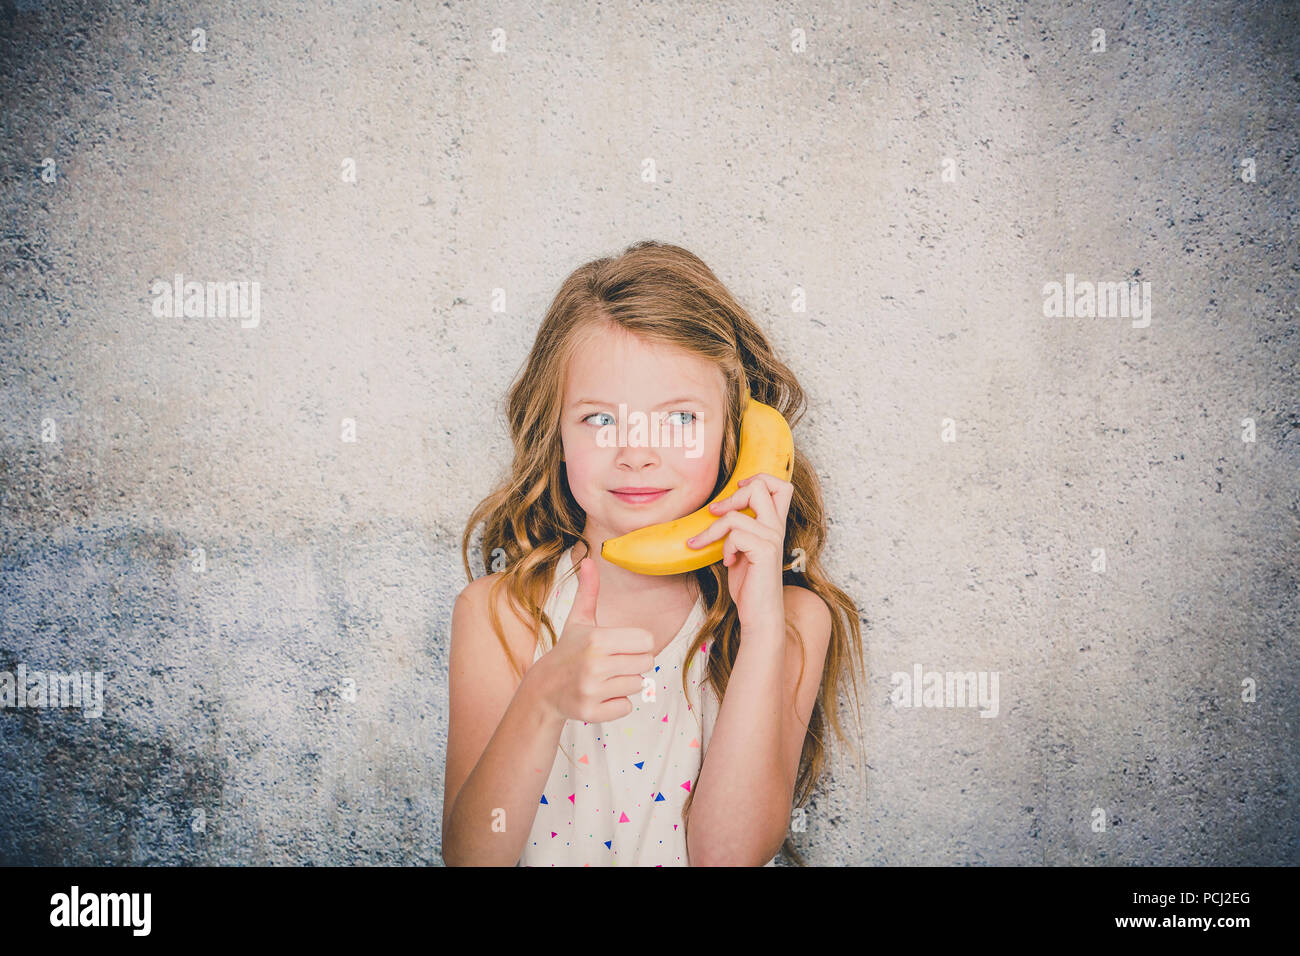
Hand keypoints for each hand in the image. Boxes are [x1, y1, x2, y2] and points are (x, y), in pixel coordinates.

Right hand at [532, 556, 655, 723]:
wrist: (544, 688)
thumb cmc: (569, 650)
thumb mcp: (579, 620)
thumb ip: (589, 591)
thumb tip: (589, 559)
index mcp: (597, 639)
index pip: (647, 642)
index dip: (637, 644)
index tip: (620, 646)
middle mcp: (594, 664)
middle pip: (646, 664)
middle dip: (633, 663)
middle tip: (613, 663)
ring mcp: (592, 690)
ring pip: (638, 686)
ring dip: (625, 683)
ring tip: (604, 678)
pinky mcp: (591, 712)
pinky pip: (626, 707)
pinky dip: (616, 703)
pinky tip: (599, 695)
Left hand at [685, 473, 792, 629]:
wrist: (759, 615)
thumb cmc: (749, 585)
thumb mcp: (742, 551)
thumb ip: (739, 530)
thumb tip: (716, 511)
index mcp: (774, 525)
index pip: (780, 485)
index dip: (759, 479)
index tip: (738, 489)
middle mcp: (777, 528)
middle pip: (762, 486)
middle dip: (732, 496)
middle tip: (714, 513)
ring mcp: (772, 538)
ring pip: (735, 516)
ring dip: (713, 530)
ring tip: (705, 544)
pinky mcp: (764, 551)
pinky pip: (735, 534)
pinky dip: (724, 547)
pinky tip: (728, 562)